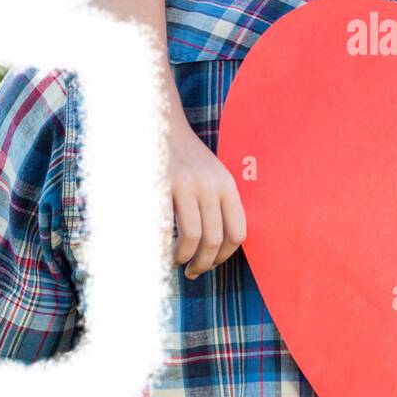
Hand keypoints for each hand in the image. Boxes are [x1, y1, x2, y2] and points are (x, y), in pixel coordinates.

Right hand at [165, 97, 246, 278]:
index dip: (225, 256)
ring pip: (192, 237)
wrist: (158, 123)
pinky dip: (162, 245)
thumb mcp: (210, 174)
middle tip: (193, 272)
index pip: (237, 232)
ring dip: (184, 258)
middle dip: (204, 263)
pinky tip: (158, 250)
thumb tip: (219, 244)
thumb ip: (217, 202)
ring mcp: (185, 184)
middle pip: (215, 239)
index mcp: (226, 184)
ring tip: (176, 262)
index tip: (212, 264)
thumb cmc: (183, 156)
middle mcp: (210, 185)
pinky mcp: (161, 184)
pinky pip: (165, 226)